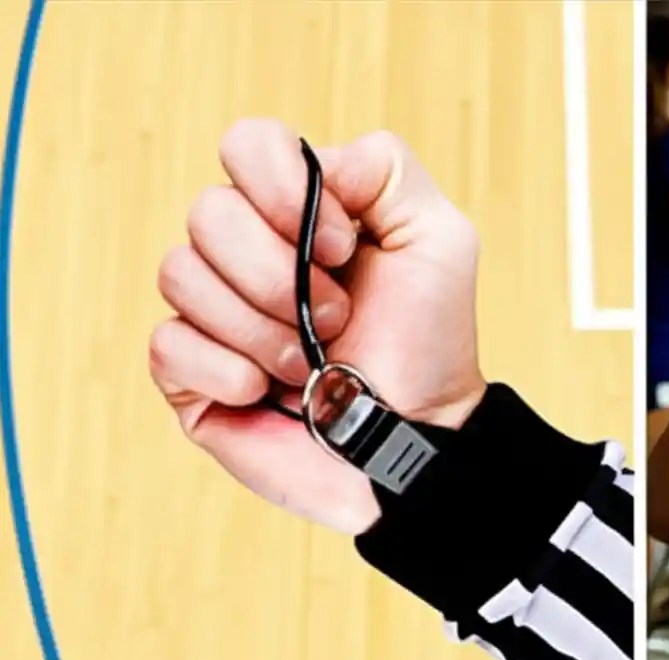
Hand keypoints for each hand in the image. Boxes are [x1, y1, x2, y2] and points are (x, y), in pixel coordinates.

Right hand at [148, 118, 487, 534]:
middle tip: (338, 318)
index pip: (247, 145)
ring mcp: (213, 312)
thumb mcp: (439, 241)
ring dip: (263, 328)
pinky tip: (267, 391)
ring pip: (180, 274)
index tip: (340, 247)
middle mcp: (246, 252)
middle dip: (280, 274)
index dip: (283, 189)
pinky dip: (227, 370)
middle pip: (209, 212)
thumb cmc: (429, 347)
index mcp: (297, 212)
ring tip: (314, 364)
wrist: (416, 442)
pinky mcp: (189, 375)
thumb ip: (386, 170)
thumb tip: (313, 162)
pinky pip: (166, 344)